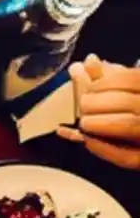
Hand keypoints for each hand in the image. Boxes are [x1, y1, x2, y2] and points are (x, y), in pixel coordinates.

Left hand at [58, 54, 139, 169]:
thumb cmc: (136, 106)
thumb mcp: (132, 90)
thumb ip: (112, 76)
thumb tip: (88, 60)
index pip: (132, 80)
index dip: (105, 82)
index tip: (90, 87)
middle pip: (128, 102)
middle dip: (97, 103)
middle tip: (83, 104)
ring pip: (128, 125)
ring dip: (98, 122)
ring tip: (84, 122)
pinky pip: (125, 156)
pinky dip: (102, 148)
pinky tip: (87, 140)